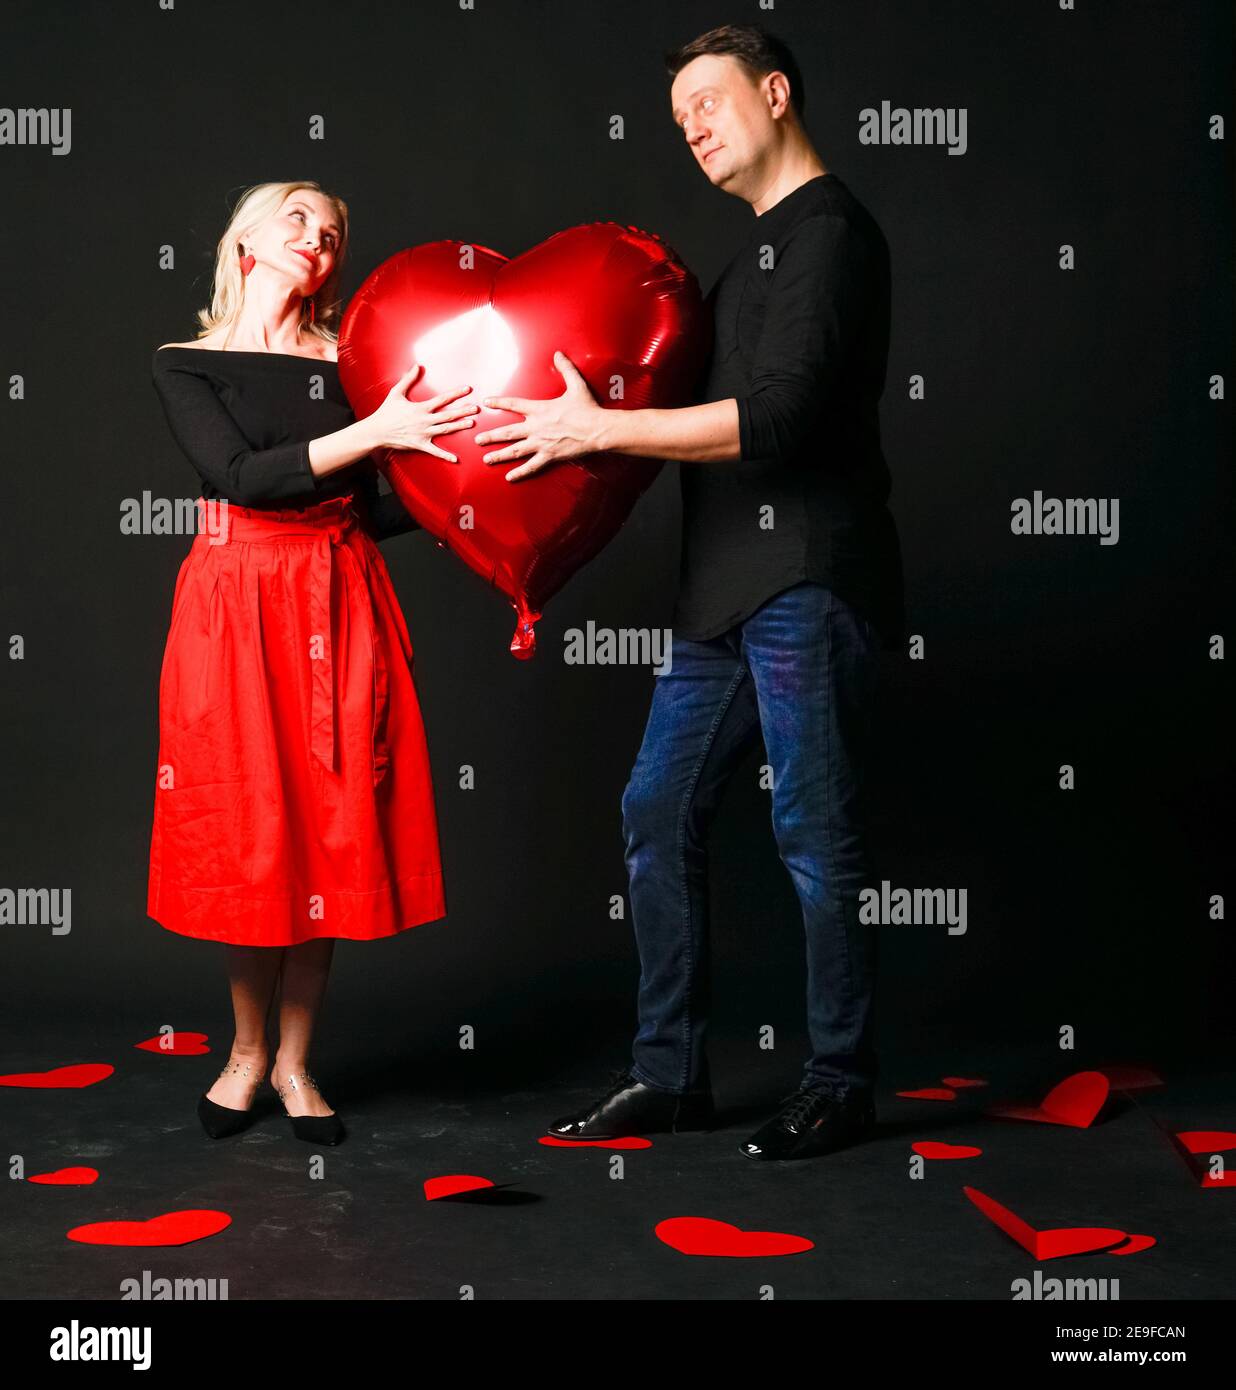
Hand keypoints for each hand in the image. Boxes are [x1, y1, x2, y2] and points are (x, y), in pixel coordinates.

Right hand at [367, 362, 476, 461]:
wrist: (377, 431)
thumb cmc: (386, 412)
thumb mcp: (396, 393)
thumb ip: (408, 379)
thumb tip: (416, 366)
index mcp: (421, 408)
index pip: (442, 399)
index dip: (456, 394)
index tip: (468, 389)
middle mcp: (425, 420)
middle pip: (448, 415)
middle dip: (463, 411)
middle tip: (476, 408)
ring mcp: (423, 433)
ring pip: (445, 430)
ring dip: (459, 427)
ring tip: (472, 423)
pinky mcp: (420, 445)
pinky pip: (435, 451)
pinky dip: (445, 456)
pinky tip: (456, 459)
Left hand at [476, 350, 605, 480]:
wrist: (598, 429)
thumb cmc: (587, 408)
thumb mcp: (576, 385)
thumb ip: (566, 368)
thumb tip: (559, 353)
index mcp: (540, 409)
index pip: (513, 404)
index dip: (499, 402)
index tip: (486, 402)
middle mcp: (536, 427)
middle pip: (508, 432)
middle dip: (491, 436)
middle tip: (477, 440)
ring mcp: (541, 443)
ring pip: (515, 451)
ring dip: (499, 455)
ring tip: (486, 459)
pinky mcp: (550, 456)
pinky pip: (532, 466)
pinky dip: (520, 472)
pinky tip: (509, 477)